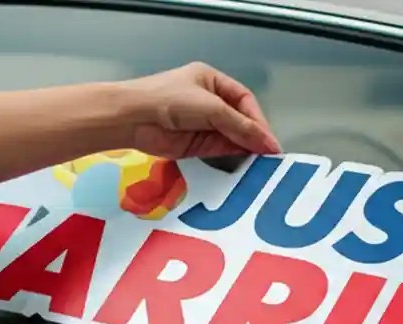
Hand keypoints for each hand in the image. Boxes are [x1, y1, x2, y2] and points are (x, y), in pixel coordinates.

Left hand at [120, 62, 281, 158]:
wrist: (132, 118)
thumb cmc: (168, 100)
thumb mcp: (211, 107)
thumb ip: (240, 126)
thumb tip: (268, 143)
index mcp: (212, 81)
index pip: (244, 101)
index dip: (258, 120)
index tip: (269, 140)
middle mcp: (209, 101)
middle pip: (240, 120)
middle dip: (254, 135)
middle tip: (270, 154)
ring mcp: (202, 123)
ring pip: (232, 136)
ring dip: (246, 148)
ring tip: (263, 162)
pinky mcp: (196, 144)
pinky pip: (221, 150)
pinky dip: (234, 156)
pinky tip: (246, 163)